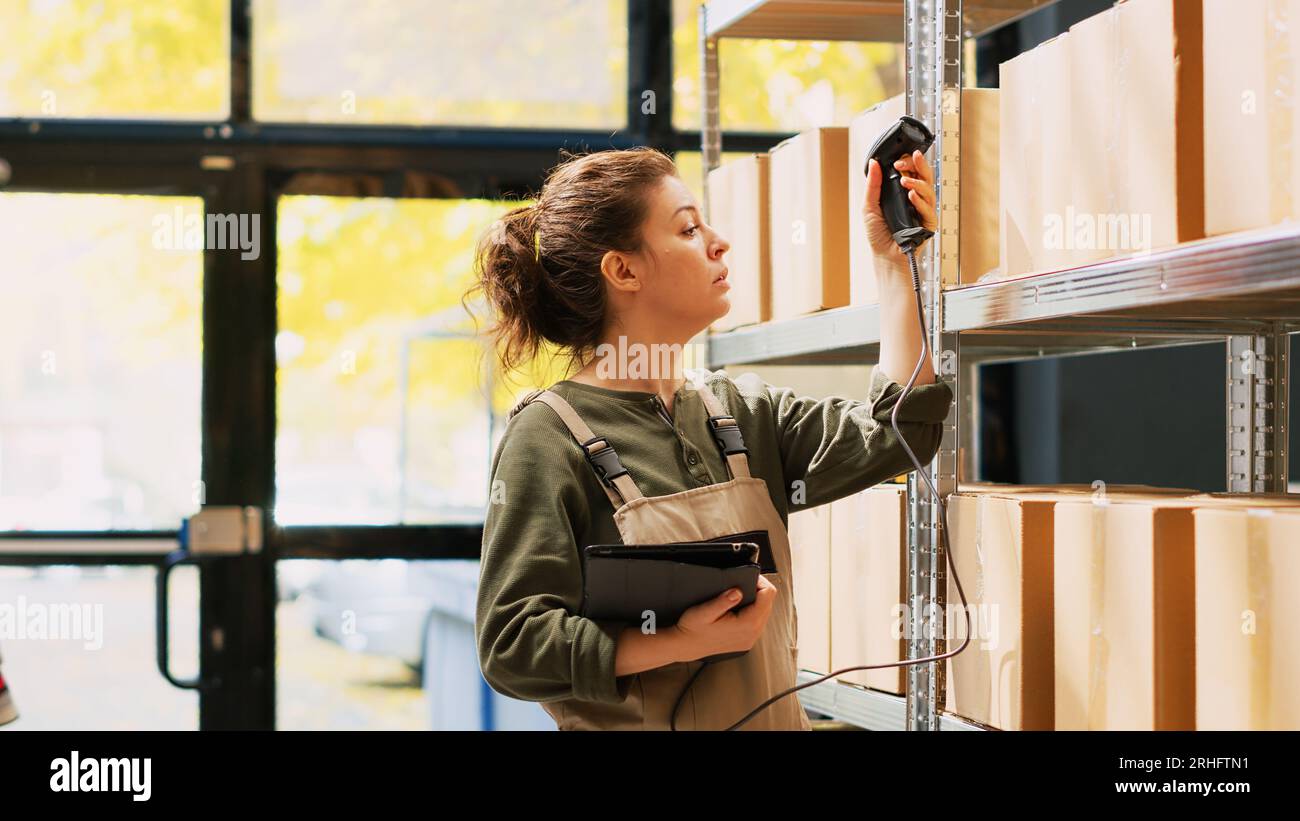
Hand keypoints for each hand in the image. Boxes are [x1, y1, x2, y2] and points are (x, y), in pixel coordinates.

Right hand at [671, 575, 776, 661]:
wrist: (686, 646)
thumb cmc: (693, 629)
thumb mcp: (704, 611)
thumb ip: (723, 601)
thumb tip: (738, 591)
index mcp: (746, 624)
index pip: (768, 596)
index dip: (761, 582)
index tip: (750, 577)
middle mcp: (752, 634)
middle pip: (769, 603)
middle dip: (759, 590)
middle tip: (744, 583)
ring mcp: (750, 639)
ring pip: (765, 613)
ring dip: (756, 601)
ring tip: (740, 594)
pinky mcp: (746, 641)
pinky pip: (758, 622)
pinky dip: (752, 612)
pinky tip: (739, 608)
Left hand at [863, 149, 936, 269]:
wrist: (884, 255)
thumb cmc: (878, 234)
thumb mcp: (869, 206)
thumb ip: (873, 185)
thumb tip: (874, 164)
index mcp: (903, 193)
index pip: (911, 171)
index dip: (907, 163)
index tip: (898, 161)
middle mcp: (916, 200)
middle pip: (924, 176)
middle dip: (919, 165)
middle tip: (910, 159)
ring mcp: (923, 211)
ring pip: (929, 190)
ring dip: (918, 182)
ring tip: (906, 181)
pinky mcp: (928, 224)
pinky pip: (929, 210)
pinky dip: (920, 201)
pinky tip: (912, 196)